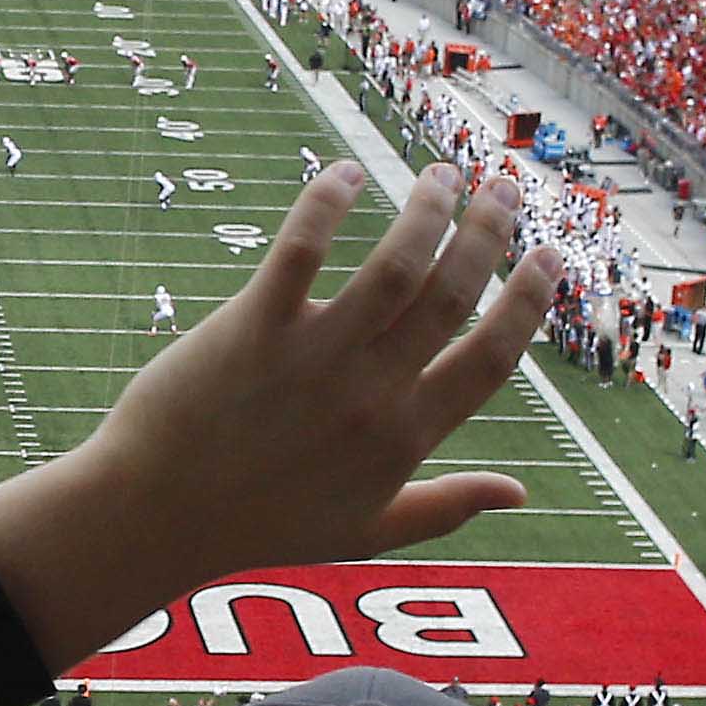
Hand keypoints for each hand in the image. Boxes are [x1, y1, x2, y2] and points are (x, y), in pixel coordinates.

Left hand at [27, 161, 551, 597]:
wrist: (155, 518)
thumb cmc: (259, 525)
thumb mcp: (366, 531)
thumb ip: (445, 506)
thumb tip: (519, 492)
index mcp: (404, 439)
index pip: (491, 359)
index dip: (529, 303)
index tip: (550, 258)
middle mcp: (370, 394)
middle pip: (451, 296)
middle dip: (488, 231)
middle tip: (503, 188)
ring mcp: (312, 358)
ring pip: (393, 265)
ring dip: (428, 209)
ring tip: (444, 174)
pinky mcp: (252, 328)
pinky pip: (301, 251)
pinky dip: (327, 204)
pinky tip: (346, 174)